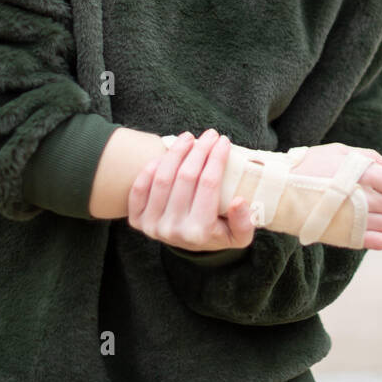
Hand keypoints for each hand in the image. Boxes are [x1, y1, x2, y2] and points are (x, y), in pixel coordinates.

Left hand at [127, 129, 256, 252]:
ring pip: (163, 178)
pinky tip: (165, 153)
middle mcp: (172, 230)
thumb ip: (244, 222)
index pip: (209, 185)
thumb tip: (238, 200)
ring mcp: (151, 225)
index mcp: (199, 233)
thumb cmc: (218, 234)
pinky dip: (150, 168)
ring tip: (189, 137)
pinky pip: (139, 188)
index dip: (217, 158)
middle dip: (200, 150)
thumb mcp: (239, 236)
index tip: (225, 142)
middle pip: (186, 177)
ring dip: (176, 152)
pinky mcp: (137, 219)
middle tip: (210, 135)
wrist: (190, 247)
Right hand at [289, 143, 381, 249]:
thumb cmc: (310, 167)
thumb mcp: (339, 152)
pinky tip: (375, 229)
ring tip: (366, 211)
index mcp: (364, 175)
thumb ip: (371, 158)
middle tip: (371, 195)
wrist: (280, 191)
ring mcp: (356, 220)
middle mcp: (363, 199)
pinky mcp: (347, 238)